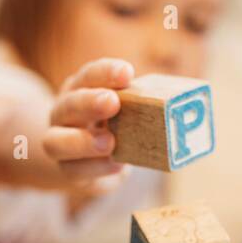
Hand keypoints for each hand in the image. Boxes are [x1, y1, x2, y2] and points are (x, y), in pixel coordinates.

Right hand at [42, 58, 133, 180]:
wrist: (86, 160)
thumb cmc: (114, 126)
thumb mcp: (125, 110)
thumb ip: (142, 104)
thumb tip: (184, 100)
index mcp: (79, 90)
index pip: (88, 75)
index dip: (106, 72)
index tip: (128, 72)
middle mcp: (64, 113)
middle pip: (69, 105)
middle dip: (90, 102)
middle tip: (112, 102)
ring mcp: (58, 143)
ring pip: (57, 142)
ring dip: (83, 141)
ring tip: (109, 142)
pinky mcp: (65, 170)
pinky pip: (73, 170)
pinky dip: (95, 168)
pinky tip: (115, 164)